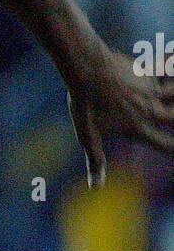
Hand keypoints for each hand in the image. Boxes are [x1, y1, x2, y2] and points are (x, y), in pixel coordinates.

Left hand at [67, 47, 173, 187]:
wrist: (86, 70)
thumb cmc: (85, 104)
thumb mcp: (88, 136)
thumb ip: (96, 161)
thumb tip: (95, 187)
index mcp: (136, 128)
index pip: (163, 144)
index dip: (173, 149)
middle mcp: (148, 110)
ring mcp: (150, 90)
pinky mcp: (147, 72)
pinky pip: (166, 67)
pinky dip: (172, 63)